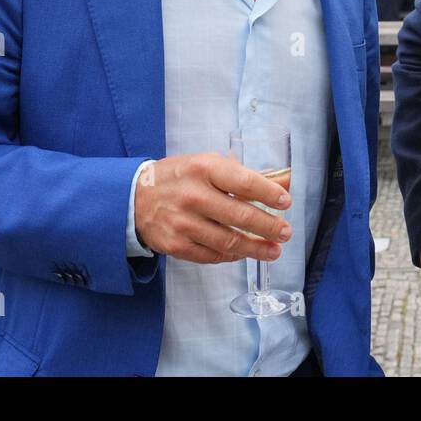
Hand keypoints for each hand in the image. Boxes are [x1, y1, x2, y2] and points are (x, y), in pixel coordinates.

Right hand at [133, 152, 291, 264]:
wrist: (133, 197)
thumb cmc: (179, 178)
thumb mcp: (208, 164)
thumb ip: (243, 175)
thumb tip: (282, 183)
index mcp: (204, 169)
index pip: (245, 183)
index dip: (270, 194)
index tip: (286, 202)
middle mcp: (193, 196)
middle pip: (241, 217)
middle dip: (270, 227)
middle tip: (286, 232)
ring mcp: (183, 223)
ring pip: (229, 242)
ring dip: (256, 248)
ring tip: (274, 250)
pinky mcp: (175, 245)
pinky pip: (212, 255)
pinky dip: (232, 256)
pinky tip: (245, 253)